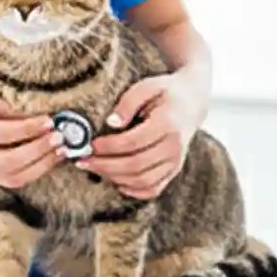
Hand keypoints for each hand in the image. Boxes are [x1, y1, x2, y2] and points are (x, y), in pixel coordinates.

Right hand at [0, 95, 64, 188]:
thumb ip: (11, 112)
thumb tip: (42, 118)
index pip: (2, 133)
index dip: (29, 128)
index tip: (49, 120)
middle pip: (9, 160)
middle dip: (38, 150)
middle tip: (59, 137)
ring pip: (15, 177)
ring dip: (42, 165)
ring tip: (60, 150)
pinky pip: (15, 181)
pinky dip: (36, 172)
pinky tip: (49, 159)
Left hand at [76, 74, 204, 199]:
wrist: (193, 101)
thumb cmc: (165, 91)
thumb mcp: (147, 86)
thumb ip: (128, 102)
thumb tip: (111, 123)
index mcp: (168, 124)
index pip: (133, 142)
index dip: (108, 146)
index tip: (89, 144)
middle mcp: (175, 147)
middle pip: (136, 165)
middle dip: (105, 165)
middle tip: (82, 160)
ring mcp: (176, 162)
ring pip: (143, 180)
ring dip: (114, 178)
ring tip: (93, 168)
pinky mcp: (174, 170)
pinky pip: (153, 189)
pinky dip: (133, 190)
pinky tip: (115, 181)